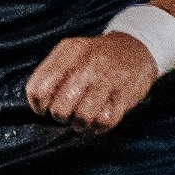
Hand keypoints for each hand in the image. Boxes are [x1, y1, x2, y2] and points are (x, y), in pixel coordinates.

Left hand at [26, 33, 163, 133]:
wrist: (136, 46)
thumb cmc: (96, 56)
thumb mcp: (71, 52)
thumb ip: (52, 72)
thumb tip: (39, 104)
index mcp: (68, 52)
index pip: (39, 88)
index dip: (38, 106)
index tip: (44, 110)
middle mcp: (87, 64)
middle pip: (60, 108)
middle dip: (61, 117)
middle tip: (68, 113)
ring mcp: (108, 79)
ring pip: (83, 117)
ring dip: (81, 124)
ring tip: (84, 118)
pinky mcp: (126, 93)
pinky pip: (105, 122)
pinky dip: (99, 127)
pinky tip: (99, 120)